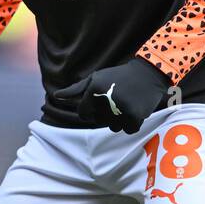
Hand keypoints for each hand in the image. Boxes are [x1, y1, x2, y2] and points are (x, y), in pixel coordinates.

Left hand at [54, 57, 171, 132]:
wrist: (147, 73)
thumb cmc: (117, 77)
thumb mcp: (95, 78)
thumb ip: (76, 89)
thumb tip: (56, 96)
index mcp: (94, 89)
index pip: (83, 114)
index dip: (91, 111)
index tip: (101, 103)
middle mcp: (106, 99)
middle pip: (99, 122)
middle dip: (106, 114)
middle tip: (117, 100)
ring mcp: (121, 108)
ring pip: (113, 128)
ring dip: (119, 120)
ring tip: (126, 104)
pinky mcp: (135, 115)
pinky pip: (128, 130)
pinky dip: (132, 124)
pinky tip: (135, 110)